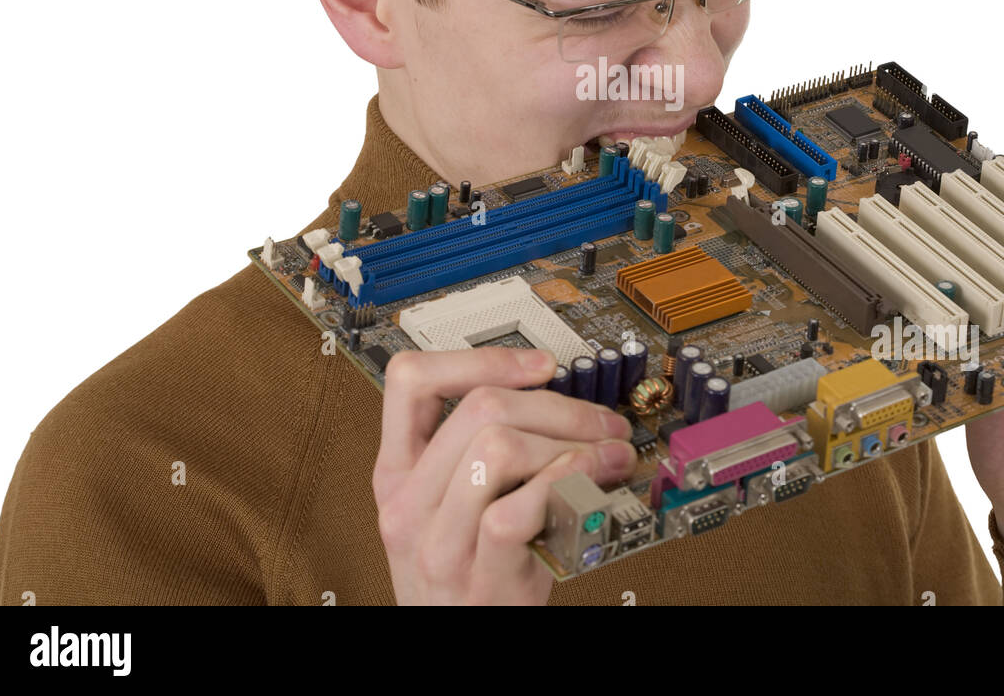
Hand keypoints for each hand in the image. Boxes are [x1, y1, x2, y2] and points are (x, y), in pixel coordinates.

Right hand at [373, 347, 637, 603]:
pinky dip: (563, 484)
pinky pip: (515, 510)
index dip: (481, 359)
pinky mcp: (476, 578)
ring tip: (605, 456)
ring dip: (568, 442)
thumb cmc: (467, 575)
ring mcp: (439, 541)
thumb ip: (480, 451)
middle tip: (598, 421)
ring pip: (497, 446)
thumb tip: (560, 398)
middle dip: (556, 403)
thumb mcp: (453, 504)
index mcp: (398, 470)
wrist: (460, 645)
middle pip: (478, 405)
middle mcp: (409, 501)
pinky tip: (590, 484)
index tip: (537, 365)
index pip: (411, 378)